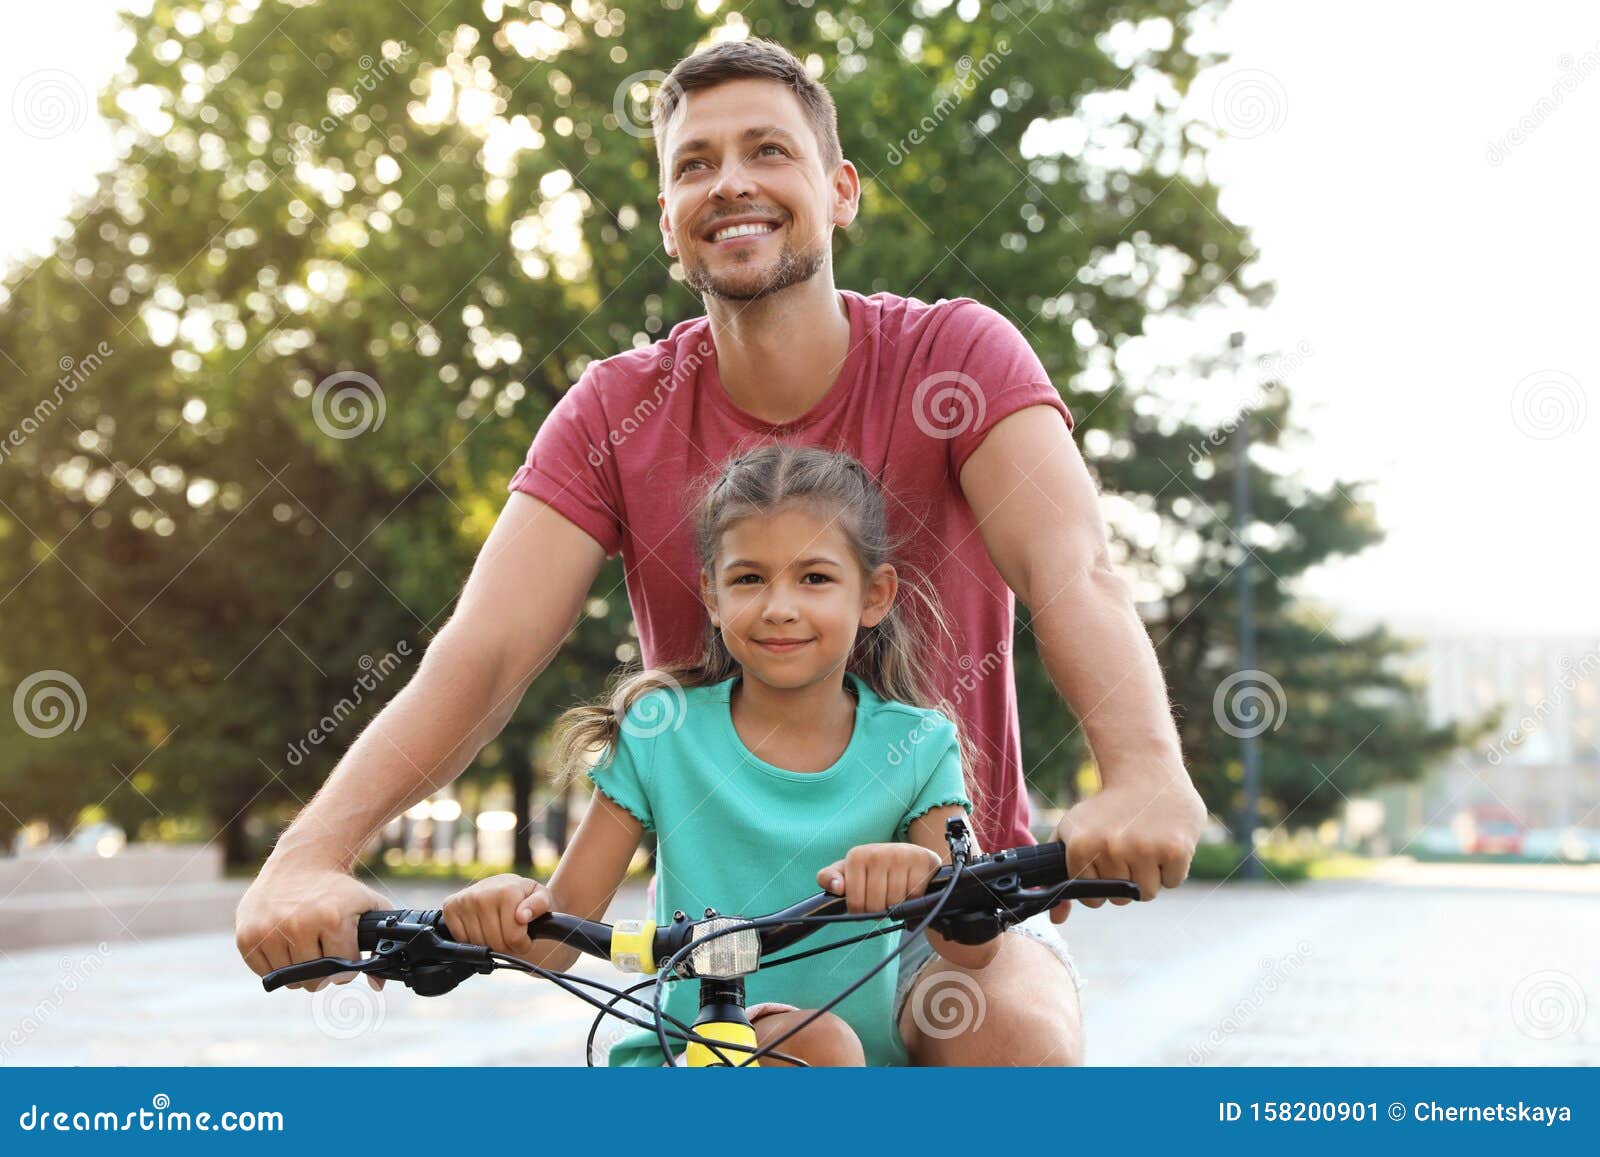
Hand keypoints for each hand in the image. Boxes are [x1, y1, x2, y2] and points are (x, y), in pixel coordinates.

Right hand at [235, 860, 391, 991]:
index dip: (347, 966)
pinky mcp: (246, 936)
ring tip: (304, 946)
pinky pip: (263, 972)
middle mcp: (298, 925)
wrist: (301, 861)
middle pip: (313, 981)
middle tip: (323, 951)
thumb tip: (377, 986)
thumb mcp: (368, 906)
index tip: (345, 953)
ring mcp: (268, 931)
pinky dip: (275, 966)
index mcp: (331, 919)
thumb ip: (380, 943)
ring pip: (288, 980)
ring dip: (298, 970)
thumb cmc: (337, 889)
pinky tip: (285, 945)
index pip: (343, 970)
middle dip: (323, 972)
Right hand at [440, 874, 553, 962]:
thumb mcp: (541, 897)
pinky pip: (461, 940)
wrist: (507, 886)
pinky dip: (472, 941)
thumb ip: (539, 905)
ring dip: (490, 946)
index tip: (525, 937)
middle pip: (495, 944)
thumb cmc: (526, 896)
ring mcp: (464, 900)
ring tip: (498, 932)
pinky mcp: (450, 907)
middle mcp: (482, 894)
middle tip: (511, 936)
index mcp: (506, 891)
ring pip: (478, 945)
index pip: (513, 938)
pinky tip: (481, 928)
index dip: (522, 944)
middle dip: (507, 947)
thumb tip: (522, 915)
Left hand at [817, 843, 941, 913]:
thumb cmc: (875, 869)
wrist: (911, 857)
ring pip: (895, 902)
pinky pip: (914, 896)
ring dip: (896, 907)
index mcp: (857, 856)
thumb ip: (829, 878)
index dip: (861, 911)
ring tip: (896, 896)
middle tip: (883, 901)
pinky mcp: (922, 860)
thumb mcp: (848, 871)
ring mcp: (901, 854)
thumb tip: (837, 887)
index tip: (865, 903)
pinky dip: (913, 899)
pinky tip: (910, 889)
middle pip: (875, 905)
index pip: (855, 903)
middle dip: (879, 911)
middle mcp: (878, 852)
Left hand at [1051, 773, 1205, 923]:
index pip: (1092, 900)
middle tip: (1128, 847)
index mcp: (1081, 846)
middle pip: (1121, 898)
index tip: (1105, 860)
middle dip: (1125, 879)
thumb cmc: (1105, 808)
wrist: (1144, 770)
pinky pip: (1173, 881)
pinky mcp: (1175, 849)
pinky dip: (1172, 867)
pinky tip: (1164, 839)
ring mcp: (1144, 849)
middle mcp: (1110, 848)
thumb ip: (1058, 875)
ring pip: (1148, 893)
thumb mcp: (1072, 833)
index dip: (1100, 883)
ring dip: (1149, 875)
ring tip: (1145, 842)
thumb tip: (1058, 919)